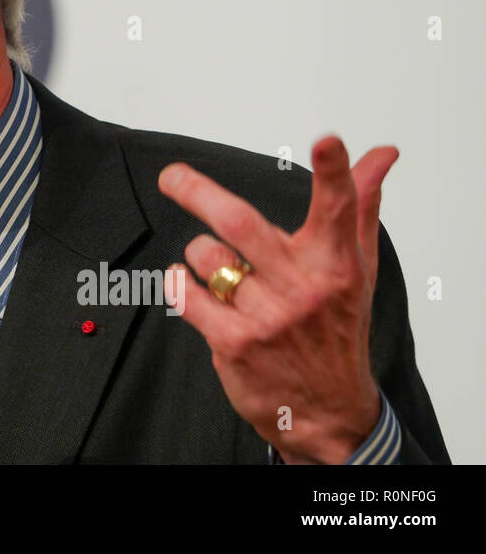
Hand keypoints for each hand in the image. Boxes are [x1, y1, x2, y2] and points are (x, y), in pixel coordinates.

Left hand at [158, 136, 396, 463]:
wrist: (327, 412)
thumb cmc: (336, 329)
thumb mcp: (356, 268)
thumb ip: (360, 205)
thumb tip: (380, 155)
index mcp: (333, 263)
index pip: (338, 209)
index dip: (334, 172)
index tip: (329, 141)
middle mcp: (301, 286)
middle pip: (240, 224)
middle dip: (199, 192)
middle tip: (173, 176)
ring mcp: (266, 316)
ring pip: (206, 256)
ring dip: (200, 254)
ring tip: (219, 270)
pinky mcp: (234, 342)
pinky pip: (186, 294)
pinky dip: (179, 283)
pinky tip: (191, 287)